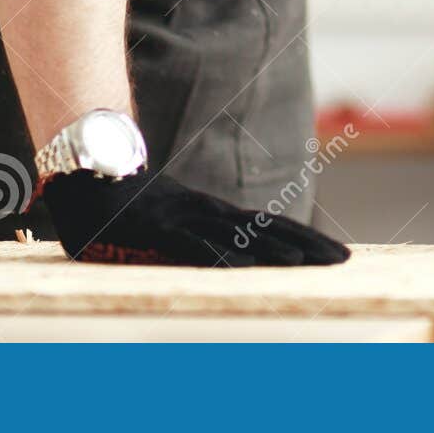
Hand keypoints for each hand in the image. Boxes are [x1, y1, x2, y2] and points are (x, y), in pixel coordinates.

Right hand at [40, 165, 350, 266]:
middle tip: (345, 259)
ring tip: (308, 264)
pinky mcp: (158, 230)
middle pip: (268, 230)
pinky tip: (245, 268)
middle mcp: (206, 213)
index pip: (270, 227)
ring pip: (238, 237)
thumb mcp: (166, 224)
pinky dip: (222, 257)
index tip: (337, 253)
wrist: (88, 164)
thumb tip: (216, 257)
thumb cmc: (123, 199)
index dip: (305, 238)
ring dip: (273, 250)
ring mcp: (184, 219)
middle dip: (308, 245)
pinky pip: (194, 247)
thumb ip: (189, 238)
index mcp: (213, 213)